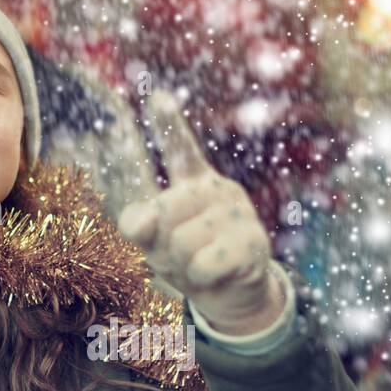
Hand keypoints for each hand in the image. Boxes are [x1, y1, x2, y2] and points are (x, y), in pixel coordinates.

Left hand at [117, 91, 283, 336]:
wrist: (231, 295)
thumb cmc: (186, 257)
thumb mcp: (151, 240)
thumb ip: (137, 224)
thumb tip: (147, 218)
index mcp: (191, 182)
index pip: (179, 148)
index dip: (168, 123)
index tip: (158, 96)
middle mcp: (217, 189)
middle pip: (163, 211)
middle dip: (162, 242)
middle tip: (180, 252)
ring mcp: (239, 212)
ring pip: (181, 242)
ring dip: (181, 264)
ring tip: (198, 263)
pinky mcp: (253, 243)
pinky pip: (202, 264)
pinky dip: (200, 277)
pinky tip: (215, 273)